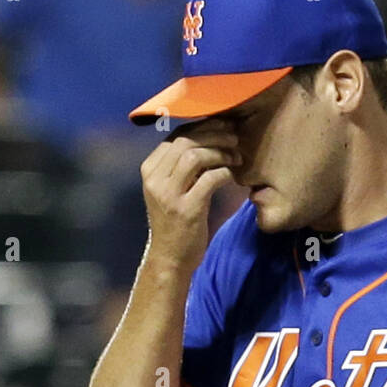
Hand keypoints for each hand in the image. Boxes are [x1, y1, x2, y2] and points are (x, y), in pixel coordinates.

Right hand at [140, 120, 241, 273]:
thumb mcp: (170, 190)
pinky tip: (234, 176)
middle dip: (214, 134)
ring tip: (236, 156)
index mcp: (149, 171)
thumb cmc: (175, 223)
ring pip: (195, 156)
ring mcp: (169, 195)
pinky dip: (225, 173)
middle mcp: (155, 180)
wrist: (170, 259)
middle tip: (234, 137)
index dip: (202, 127)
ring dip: (220, 152)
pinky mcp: (186, 210)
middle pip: (185, 141)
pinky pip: (210, 179)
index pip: (175, 136)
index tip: (222, 127)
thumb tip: (206, 138)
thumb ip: (180, 167)